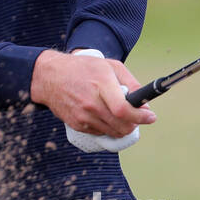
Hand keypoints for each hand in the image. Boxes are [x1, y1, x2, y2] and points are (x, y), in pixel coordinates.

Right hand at [30, 47, 156, 137]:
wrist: (49, 77)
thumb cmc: (82, 68)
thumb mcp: (110, 66)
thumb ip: (131, 83)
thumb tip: (144, 103)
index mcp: (101, 85)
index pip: (124, 110)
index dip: (141, 117)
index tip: (150, 117)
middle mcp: (91, 103)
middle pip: (122, 126)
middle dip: (135, 123)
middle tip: (136, 116)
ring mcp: (83, 116)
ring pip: (113, 132)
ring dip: (122, 127)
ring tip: (120, 115)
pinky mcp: (77, 124)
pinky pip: (101, 132)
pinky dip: (108, 127)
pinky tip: (104, 115)